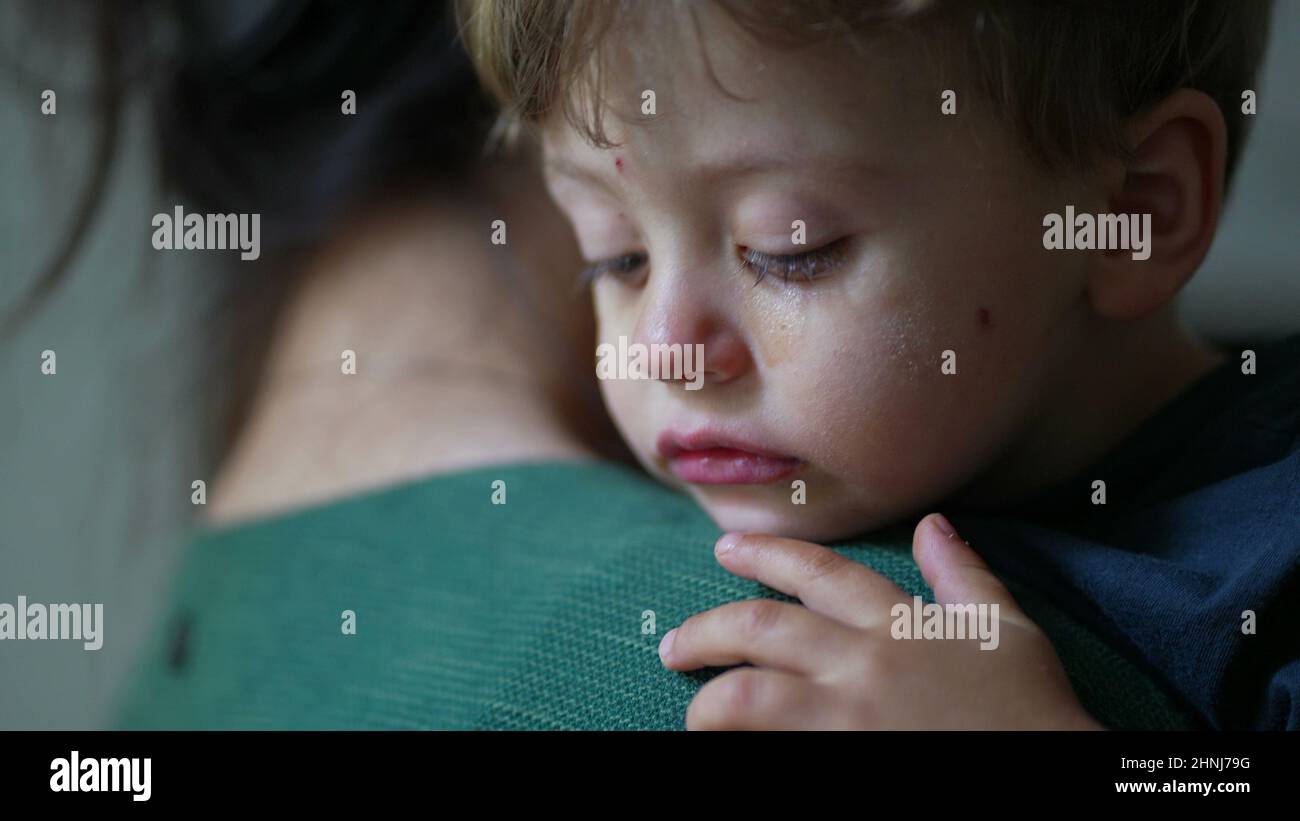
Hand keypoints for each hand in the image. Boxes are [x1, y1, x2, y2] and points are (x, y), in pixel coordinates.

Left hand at [659, 513, 1103, 729]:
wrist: (1050, 778)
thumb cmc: (1031, 709)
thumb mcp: (1006, 630)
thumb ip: (963, 575)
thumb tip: (934, 524)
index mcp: (898, 623)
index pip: (816, 571)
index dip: (765, 553)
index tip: (724, 549)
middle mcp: (864, 663)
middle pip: (761, 629)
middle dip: (707, 630)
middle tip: (673, 643)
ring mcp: (849, 720)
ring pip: (750, 698)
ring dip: (709, 702)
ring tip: (692, 709)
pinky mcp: (842, 765)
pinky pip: (770, 750)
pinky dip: (742, 747)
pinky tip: (724, 749)